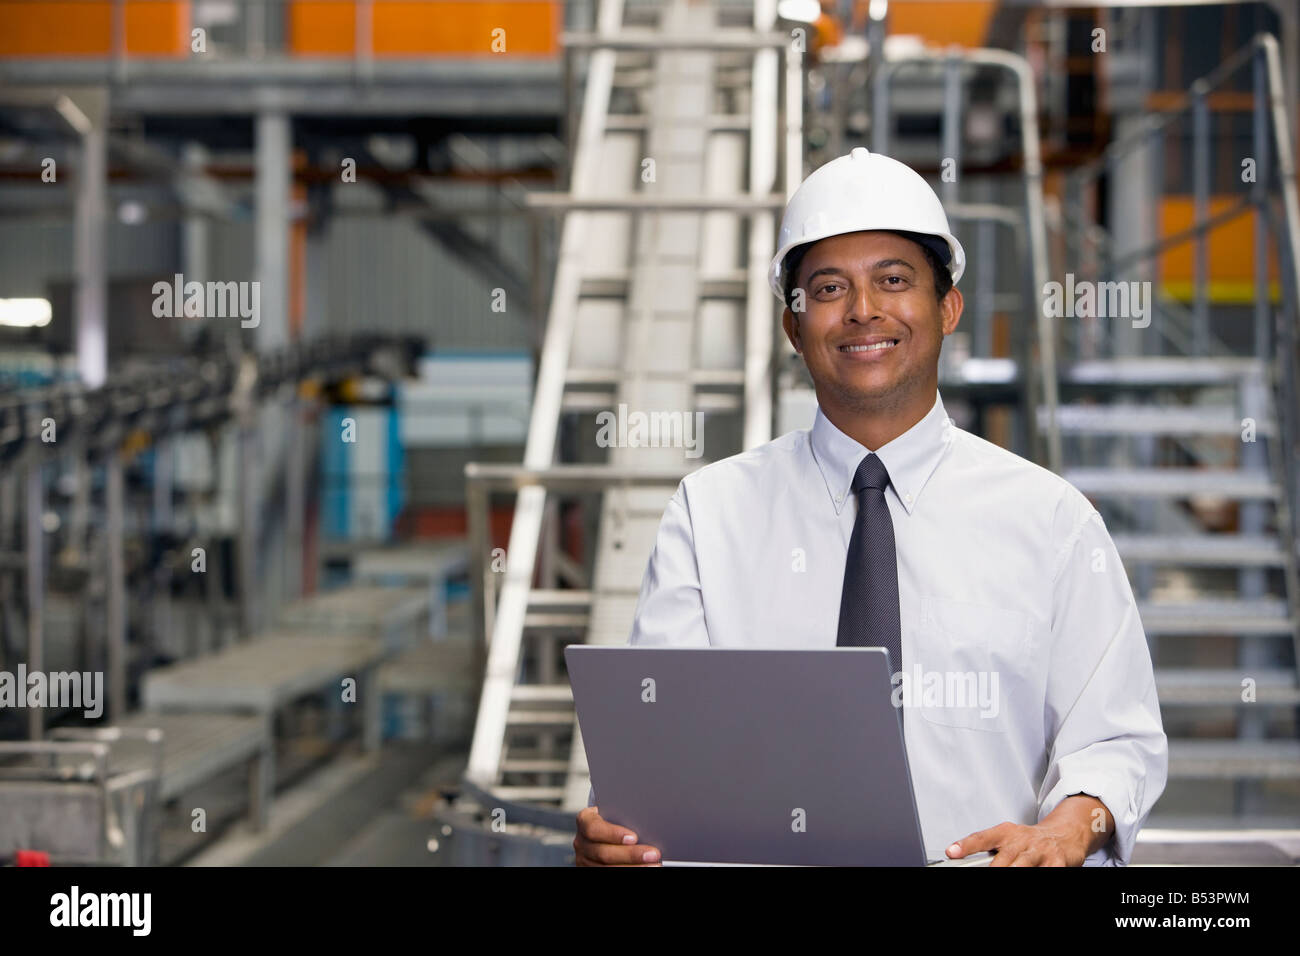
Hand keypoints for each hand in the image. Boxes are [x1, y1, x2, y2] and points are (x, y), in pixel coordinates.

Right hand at [574, 806, 661, 865]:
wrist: (602, 831)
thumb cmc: (613, 817)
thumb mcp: (613, 811)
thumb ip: (622, 815)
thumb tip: (647, 820)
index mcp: (585, 821)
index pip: (594, 829)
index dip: (613, 834)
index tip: (634, 837)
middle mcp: (581, 843)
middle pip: (603, 853)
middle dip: (631, 854)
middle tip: (653, 854)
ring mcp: (584, 860)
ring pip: (607, 868)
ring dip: (634, 867)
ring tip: (654, 865)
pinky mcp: (590, 870)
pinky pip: (608, 874)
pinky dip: (629, 871)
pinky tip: (643, 869)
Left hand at [945, 821, 1085, 866]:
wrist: (1064, 834)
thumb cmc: (1031, 840)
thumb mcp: (1010, 839)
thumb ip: (992, 849)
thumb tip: (966, 859)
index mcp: (1006, 832)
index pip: (982, 838)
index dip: (966, 845)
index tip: (952, 852)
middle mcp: (1022, 840)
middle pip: (1003, 858)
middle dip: (993, 869)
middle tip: (981, 871)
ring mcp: (1039, 852)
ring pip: (1022, 866)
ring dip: (1013, 871)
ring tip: (1003, 871)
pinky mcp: (1056, 862)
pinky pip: (1044, 871)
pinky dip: (1037, 874)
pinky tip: (1035, 873)